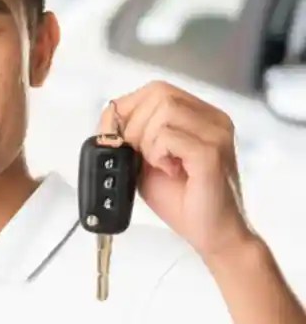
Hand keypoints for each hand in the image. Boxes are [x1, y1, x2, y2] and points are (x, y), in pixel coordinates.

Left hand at [101, 81, 254, 261]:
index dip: (129, 108)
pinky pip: (170, 136)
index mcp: (200, 117)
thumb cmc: (183, 200)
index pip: (156, 90)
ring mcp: (216, 133)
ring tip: (159, 165)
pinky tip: (169, 171)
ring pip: (164, 111)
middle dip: (134, 125)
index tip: (119, 136)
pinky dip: (157, 154)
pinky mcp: (212, 152)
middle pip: (159, 94)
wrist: (212, 234)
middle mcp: (213, 119)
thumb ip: (132, 137)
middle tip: (139, 155)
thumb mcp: (146, 161)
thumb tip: (107, 118)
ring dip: (147, 141)